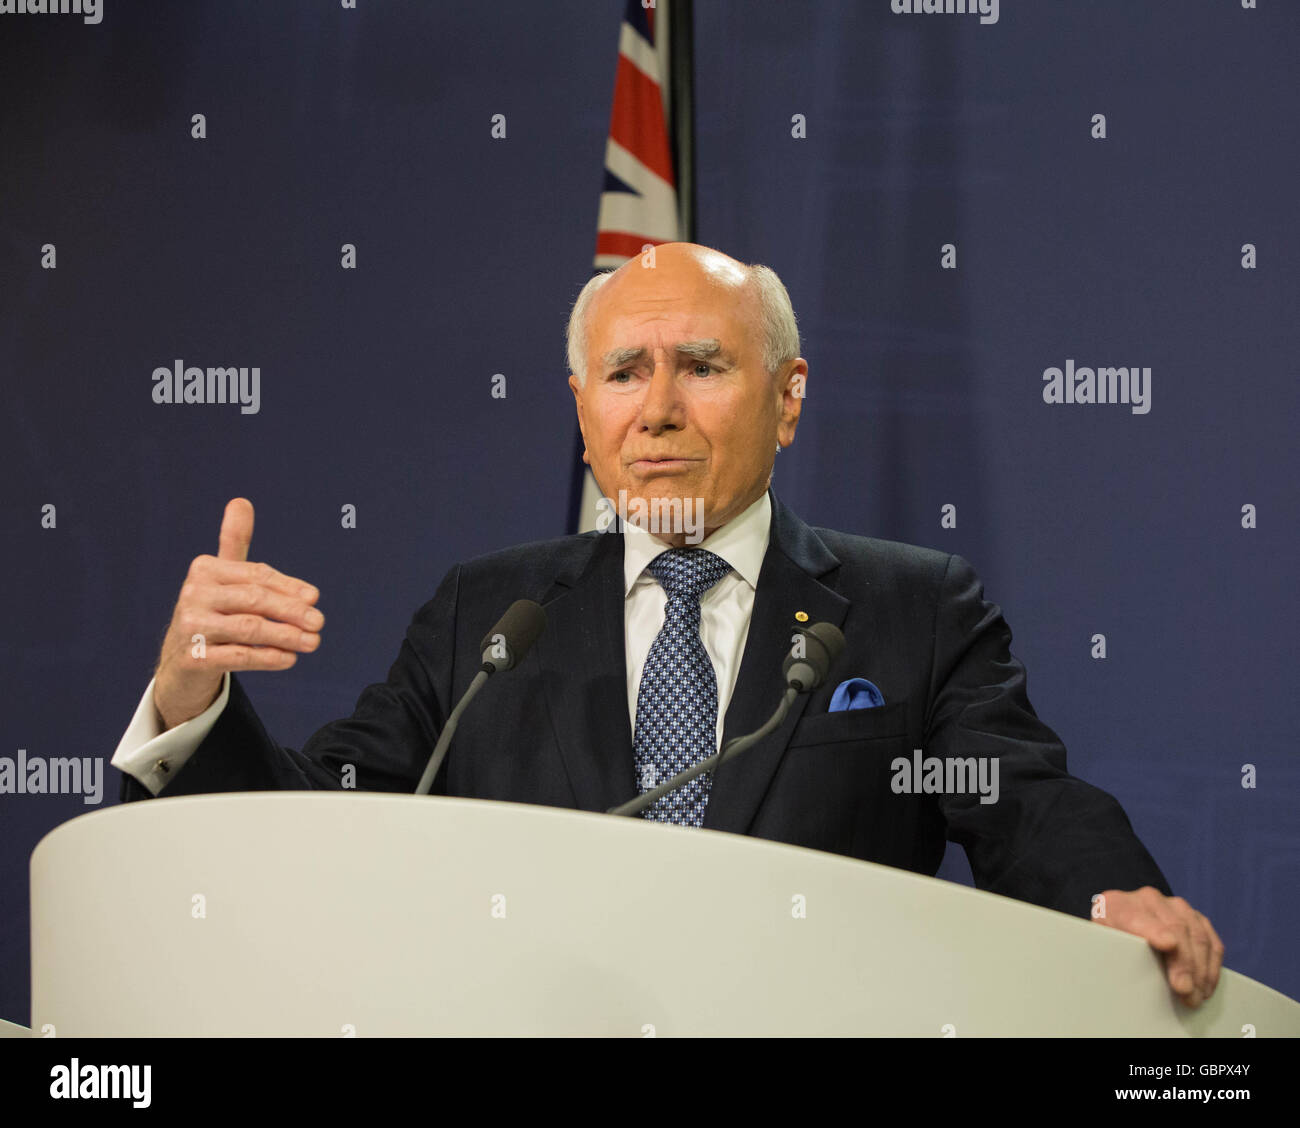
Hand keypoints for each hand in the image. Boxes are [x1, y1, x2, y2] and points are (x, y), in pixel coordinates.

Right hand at [152, 498, 323, 730]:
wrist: (181, 661)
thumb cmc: (212, 611)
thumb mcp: (221, 576)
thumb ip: (233, 542)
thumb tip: (241, 501)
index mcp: (205, 570)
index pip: (256, 575)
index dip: (289, 587)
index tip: (315, 597)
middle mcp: (194, 596)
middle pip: (255, 600)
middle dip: (292, 611)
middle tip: (320, 622)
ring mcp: (191, 628)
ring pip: (250, 630)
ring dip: (287, 636)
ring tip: (313, 642)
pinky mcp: (193, 659)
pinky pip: (239, 657)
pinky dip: (268, 658)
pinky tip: (290, 658)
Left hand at [1092, 886, 1223, 1006]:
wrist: (1121, 927)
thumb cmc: (1110, 945)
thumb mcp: (1103, 949)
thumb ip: (1112, 955)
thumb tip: (1124, 981)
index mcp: (1117, 905)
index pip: (1135, 916)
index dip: (1154, 930)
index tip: (1167, 944)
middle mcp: (1147, 899)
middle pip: (1174, 928)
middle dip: (1183, 963)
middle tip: (1185, 991)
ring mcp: (1174, 904)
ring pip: (1197, 936)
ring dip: (1200, 970)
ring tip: (1196, 996)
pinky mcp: (1195, 917)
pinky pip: (1211, 942)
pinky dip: (1211, 967)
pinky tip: (1205, 986)